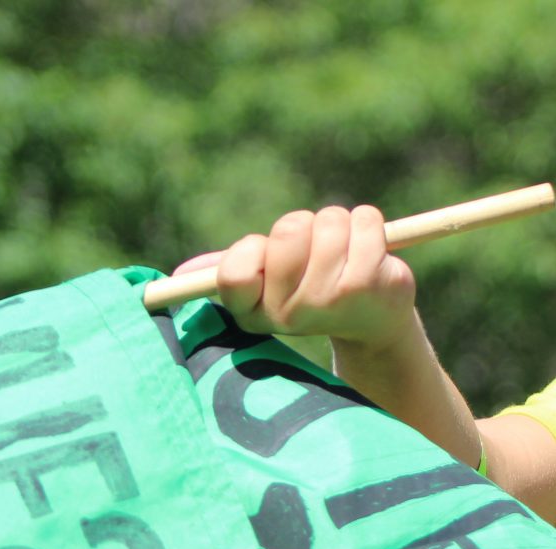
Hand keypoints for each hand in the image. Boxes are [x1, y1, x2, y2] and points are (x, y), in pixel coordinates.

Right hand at [176, 205, 416, 348]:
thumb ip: (228, 270)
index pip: (235, 272)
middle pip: (287, 230)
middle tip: (318, 252)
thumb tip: (179, 276)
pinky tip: (373, 252)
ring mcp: (331, 302)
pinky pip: (364, 221)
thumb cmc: (313, 290)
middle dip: (305, 226)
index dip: (255, 250)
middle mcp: (289, 316)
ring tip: (347, 252)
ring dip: (340, 223)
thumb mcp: (267, 284)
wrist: (376, 320)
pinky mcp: (369, 285)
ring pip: (328, 221)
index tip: (270, 259)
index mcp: (254, 313)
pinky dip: (369, 223)